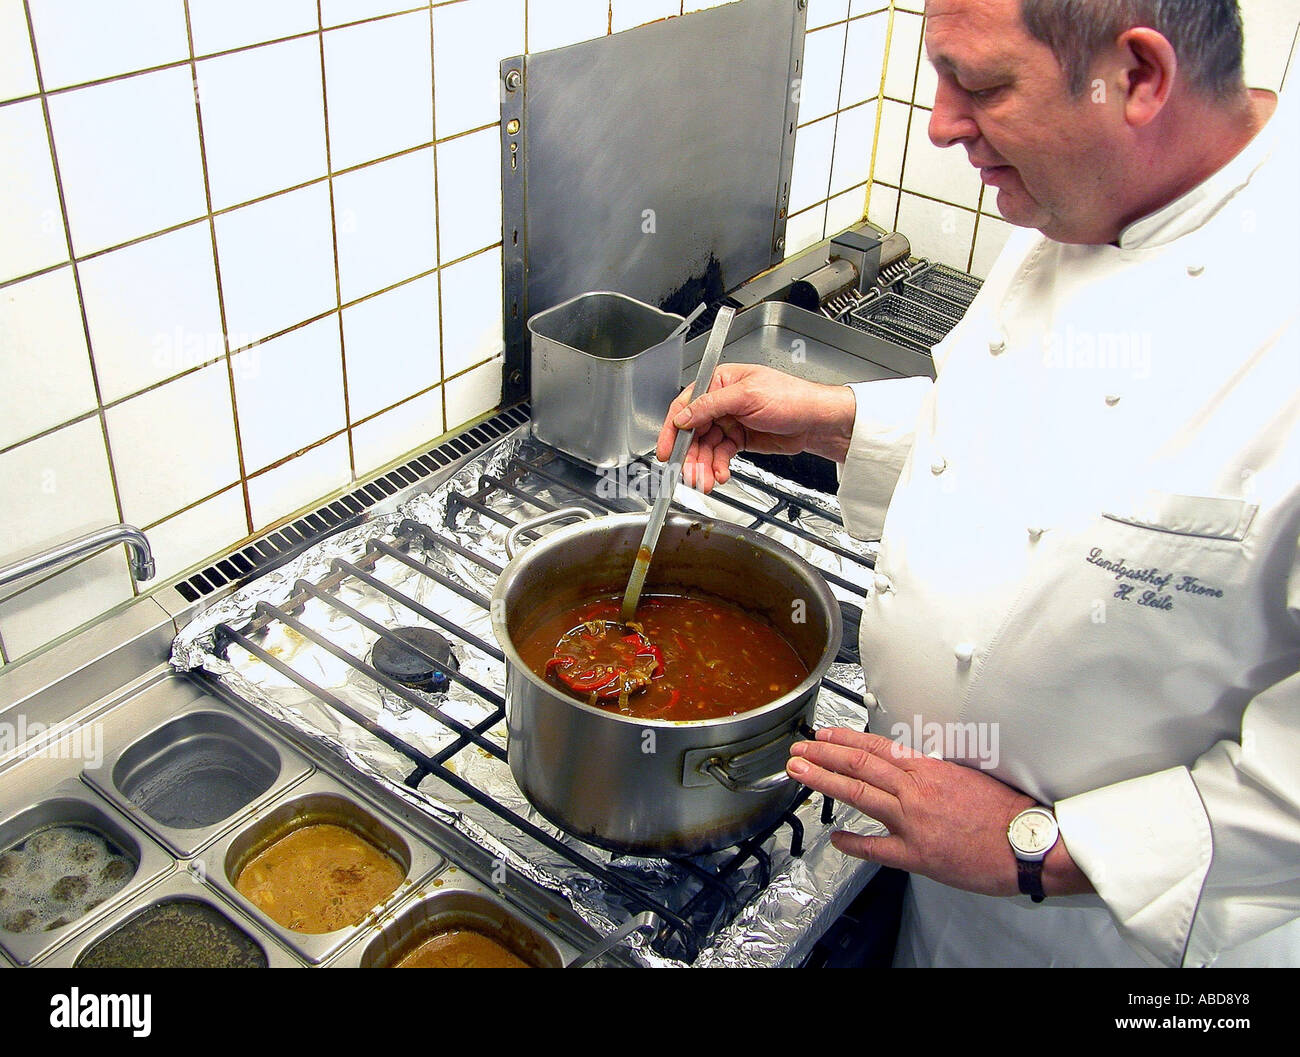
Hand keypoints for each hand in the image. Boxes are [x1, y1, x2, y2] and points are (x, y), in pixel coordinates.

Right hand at [655, 364, 855, 491]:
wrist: (816, 421)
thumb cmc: (791, 397)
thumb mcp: (747, 396)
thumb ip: (711, 405)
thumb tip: (683, 416)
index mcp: (719, 381)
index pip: (686, 406)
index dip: (672, 430)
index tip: (666, 451)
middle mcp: (721, 401)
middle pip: (693, 432)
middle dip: (690, 456)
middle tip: (689, 474)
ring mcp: (730, 422)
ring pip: (705, 447)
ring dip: (703, 466)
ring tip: (707, 481)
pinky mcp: (739, 439)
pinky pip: (720, 455)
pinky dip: (718, 467)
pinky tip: (720, 474)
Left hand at [787, 728, 1092, 897]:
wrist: (1027, 841)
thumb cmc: (1006, 811)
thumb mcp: (968, 775)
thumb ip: (934, 772)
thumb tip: (912, 768)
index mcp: (929, 768)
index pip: (877, 746)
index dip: (846, 739)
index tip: (824, 735)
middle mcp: (916, 790)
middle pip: (859, 765)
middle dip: (824, 755)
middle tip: (798, 750)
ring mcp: (913, 821)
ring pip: (860, 794)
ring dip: (826, 781)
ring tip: (801, 774)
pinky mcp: (917, 854)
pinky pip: (876, 847)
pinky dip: (853, 842)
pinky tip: (835, 838)